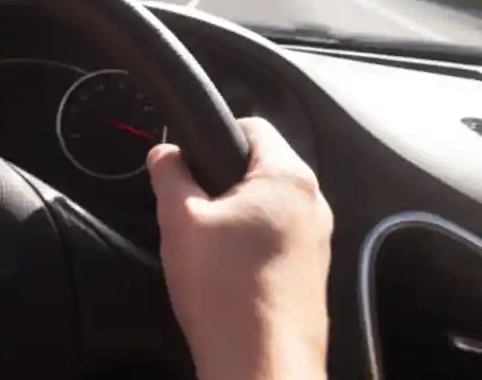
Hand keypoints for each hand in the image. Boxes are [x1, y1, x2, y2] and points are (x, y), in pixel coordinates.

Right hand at [147, 117, 331, 379]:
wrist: (261, 364)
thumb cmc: (225, 291)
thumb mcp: (180, 220)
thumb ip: (169, 174)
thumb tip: (163, 153)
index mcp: (288, 178)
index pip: (252, 125)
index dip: (213, 136)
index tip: (188, 163)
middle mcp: (314, 202)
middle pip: (261, 167)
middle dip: (222, 181)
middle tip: (191, 209)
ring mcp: (318, 239)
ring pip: (268, 205)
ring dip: (236, 216)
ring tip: (206, 247)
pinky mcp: (313, 271)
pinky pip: (277, 238)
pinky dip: (251, 244)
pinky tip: (226, 272)